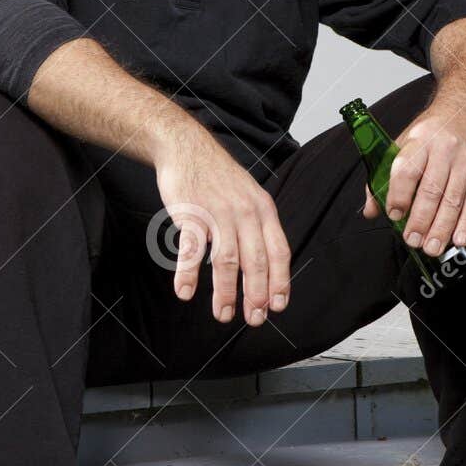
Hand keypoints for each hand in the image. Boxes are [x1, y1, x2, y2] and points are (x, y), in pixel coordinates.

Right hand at [151, 119, 290, 326]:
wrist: (187, 147)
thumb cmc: (217, 178)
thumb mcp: (249, 197)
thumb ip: (258, 228)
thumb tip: (265, 266)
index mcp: (263, 210)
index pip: (279, 252)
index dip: (280, 281)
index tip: (277, 306)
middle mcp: (245, 212)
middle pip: (255, 261)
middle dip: (255, 294)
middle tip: (253, 319)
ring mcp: (218, 212)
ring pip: (226, 260)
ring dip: (225, 292)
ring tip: (223, 314)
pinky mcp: (191, 212)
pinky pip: (191, 249)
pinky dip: (188, 273)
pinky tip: (185, 293)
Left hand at [362, 96, 465, 257]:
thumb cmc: (432, 129)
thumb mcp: (403, 142)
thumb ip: (385, 175)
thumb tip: (372, 209)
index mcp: (421, 140)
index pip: (408, 169)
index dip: (400, 194)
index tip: (393, 213)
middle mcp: (445, 150)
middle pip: (432, 190)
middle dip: (421, 220)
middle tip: (412, 240)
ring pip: (453, 201)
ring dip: (442, 228)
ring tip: (431, 247)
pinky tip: (458, 240)